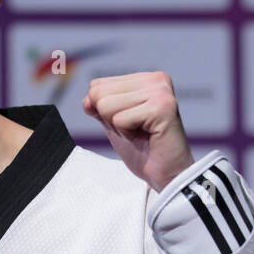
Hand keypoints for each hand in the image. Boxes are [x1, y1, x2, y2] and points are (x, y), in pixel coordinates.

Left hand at [82, 71, 194, 193]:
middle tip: (136, 131)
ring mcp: (160, 92)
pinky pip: (120, 119)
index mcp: (145, 78)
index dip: (105, 112)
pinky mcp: (161, 108)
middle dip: (111, 119)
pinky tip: (147, 137)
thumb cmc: (144, 150)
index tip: (130, 123)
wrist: (166, 174)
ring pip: (106, 105)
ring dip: (120, 127)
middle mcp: (156, 80)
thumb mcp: (114, 124)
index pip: (97, 85)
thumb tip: (87, 99)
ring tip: (142, 133)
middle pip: (99, 94)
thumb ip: (99, 107)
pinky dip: (127, 134)